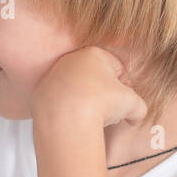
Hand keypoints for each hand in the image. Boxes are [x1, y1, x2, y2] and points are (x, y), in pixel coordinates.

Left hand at [32, 46, 146, 128]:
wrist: (66, 122)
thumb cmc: (102, 105)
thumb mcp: (132, 104)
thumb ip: (138, 106)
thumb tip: (135, 116)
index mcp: (92, 54)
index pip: (116, 67)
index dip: (125, 85)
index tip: (125, 101)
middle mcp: (68, 61)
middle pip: (92, 76)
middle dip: (103, 92)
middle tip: (109, 110)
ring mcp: (51, 77)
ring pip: (73, 88)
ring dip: (83, 101)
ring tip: (91, 118)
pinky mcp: (38, 94)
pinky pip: (57, 102)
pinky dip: (66, 110)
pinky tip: (73, 121)